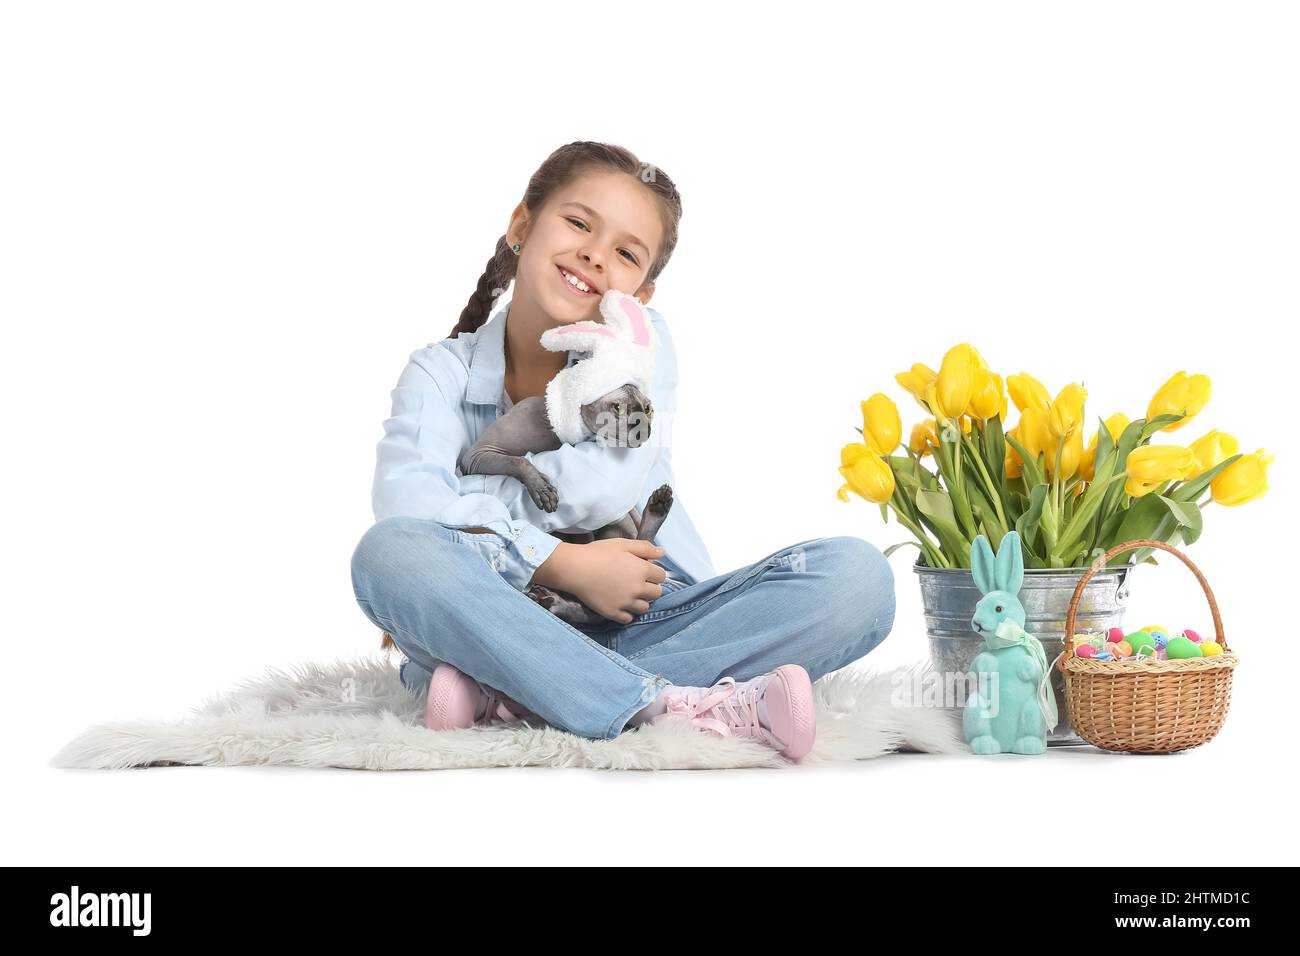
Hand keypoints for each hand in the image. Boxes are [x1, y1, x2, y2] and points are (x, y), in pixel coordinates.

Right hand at [533, 539, 666, 623]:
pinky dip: (627, 613)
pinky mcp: (613, 613)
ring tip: (630, 594)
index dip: (654, 572)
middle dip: (650, 587)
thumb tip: (662, 553)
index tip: (644, 570)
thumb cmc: (598, 553)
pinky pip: (628, 618)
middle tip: (638, 582)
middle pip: (656, 594)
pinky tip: (621, 604)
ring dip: (641, 601)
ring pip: (644, 608)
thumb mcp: (622, 544)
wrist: (574, 568)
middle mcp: (637, 588)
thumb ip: (644, 548)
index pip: (661, 576)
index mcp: (641, 570)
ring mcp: (625, 603)